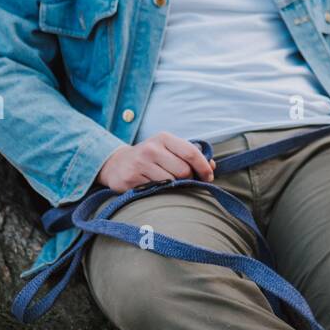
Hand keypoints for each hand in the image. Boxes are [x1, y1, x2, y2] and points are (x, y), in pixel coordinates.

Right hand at [96, 132, 216, 192]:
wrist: (117, 164)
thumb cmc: (151, 157)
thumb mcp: (168, 149)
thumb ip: (190, 155)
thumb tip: (212, 166)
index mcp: (164, 138)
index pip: (191, 152)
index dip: (204, 167)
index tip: (209, 177)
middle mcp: (151, 148)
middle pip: (183, 171)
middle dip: (189, 179)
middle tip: (186, 182)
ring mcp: (140, 163)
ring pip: (171, 183)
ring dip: (175, 187)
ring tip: (169, 184)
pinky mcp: (131, 179)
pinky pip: (156, 190)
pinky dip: (160, 192)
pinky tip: (155, 187)